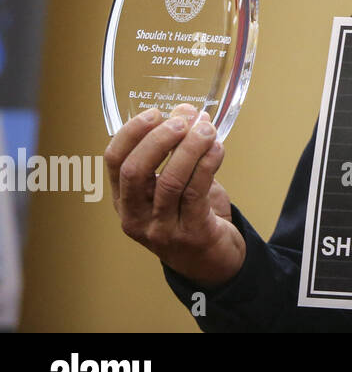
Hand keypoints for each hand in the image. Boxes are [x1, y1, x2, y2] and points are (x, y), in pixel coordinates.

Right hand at [104, 103, 244, 287]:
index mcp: (125, 200)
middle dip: (160, 139)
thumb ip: (180, 149)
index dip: (132, 133)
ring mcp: (161, 229)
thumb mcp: (177, 182)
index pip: (114, 161)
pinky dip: (208, 164)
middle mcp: (135, 217)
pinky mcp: (190, 234)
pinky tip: (217, 148)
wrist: (212, 261)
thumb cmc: (191, 216)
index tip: (155, 112)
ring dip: (190, 148)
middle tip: (183, 120)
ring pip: (170, 181)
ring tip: (207, 129)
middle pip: (135, 171)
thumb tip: (187, 110)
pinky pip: (196, 192)